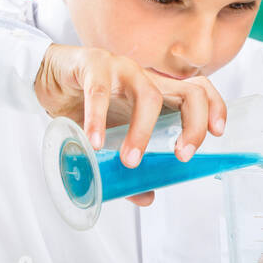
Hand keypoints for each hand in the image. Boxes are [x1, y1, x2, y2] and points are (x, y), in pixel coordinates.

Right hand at [33, 43, 225, 205]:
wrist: (44, 78)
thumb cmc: (85, 103)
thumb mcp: (111, 138)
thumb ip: (128, 165)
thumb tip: (147, 196)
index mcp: (157, 92)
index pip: (199, 91)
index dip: (215, 108)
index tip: (218, 134)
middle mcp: (147, 78)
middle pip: (189, 91)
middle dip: (193, 125)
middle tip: (181, 155)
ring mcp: (122, 69)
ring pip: (147, 94)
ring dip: (143, 131)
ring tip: (130, 160)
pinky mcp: (92, 66)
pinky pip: (99, 92)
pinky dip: (98, 119)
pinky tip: (95, 142)